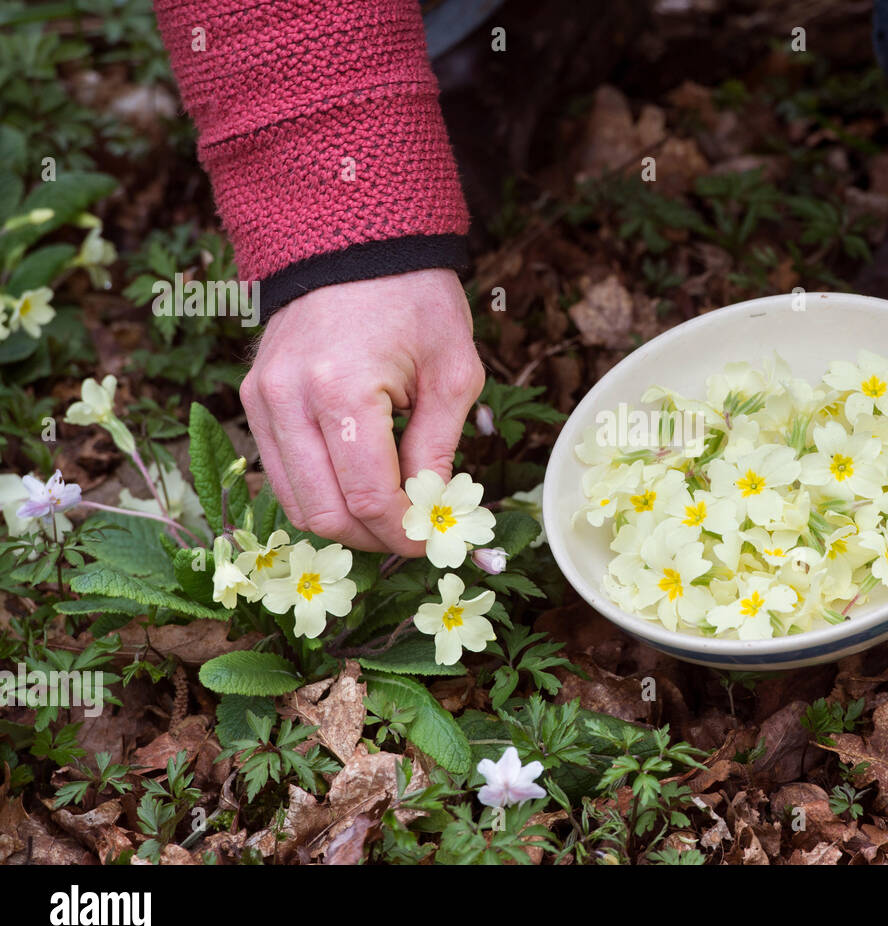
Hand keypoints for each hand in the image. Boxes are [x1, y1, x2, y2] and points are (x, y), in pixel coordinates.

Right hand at [239, 269, 483, 555]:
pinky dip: (319, 493)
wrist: (358, 242)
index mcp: (342, 391)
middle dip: (373, 538)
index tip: (432, 541)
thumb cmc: (416, 301)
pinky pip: (280, 472)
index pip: (370, 498)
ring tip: (388, 514)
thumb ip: (440, 450)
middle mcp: (288, 399)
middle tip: (412, 535)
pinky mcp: (253, 398)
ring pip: (294, 502)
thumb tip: (433, 513)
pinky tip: (357, 486)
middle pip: (325, 512)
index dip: (403, 534)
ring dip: (344, 523)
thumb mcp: (454, 373)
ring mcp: (261, 399)